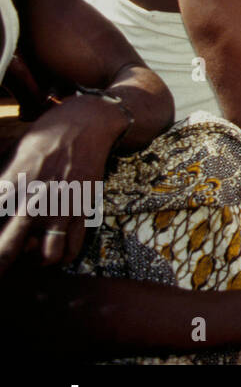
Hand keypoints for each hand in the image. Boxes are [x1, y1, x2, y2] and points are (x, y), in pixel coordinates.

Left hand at [0, 96, 120, 274]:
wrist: (85, 124)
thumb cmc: (44, 136)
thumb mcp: (12, 156)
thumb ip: (3, 182)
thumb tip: (0, 203)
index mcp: (8, 187)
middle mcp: (31, 203)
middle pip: (8, 250)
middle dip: (2, 262)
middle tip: (5, 262)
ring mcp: (58, 208)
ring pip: (46, 257)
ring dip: (37, 259)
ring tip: (34, 250)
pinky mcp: (81, 209)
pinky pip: (73, 247)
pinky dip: (63, 254)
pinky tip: (56, 245)